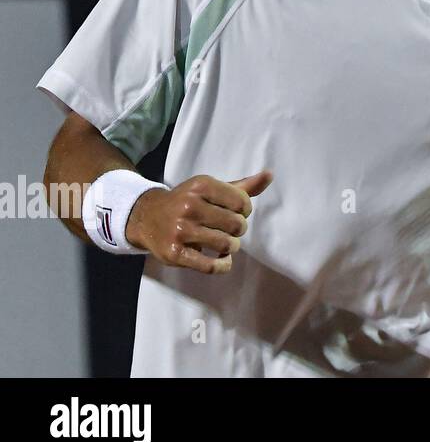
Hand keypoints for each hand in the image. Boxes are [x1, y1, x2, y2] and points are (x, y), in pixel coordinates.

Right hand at [126, 171, 272, 273]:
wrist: (146, 217)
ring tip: (224, 243)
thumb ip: (242, 186)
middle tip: (228, 229)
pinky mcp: (174, 253)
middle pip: (237, 224)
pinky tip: (220, 259)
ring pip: (227, 244)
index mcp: (201, 185)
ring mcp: (180, 230)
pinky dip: (222, 265)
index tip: (236, 212)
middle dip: (238, 229)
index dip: (245, 210)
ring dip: (231, 247)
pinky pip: (211, 266)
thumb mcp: (211, 189)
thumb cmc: (187, 202)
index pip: (243, 202)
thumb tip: (269, 175)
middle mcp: (189, 206)